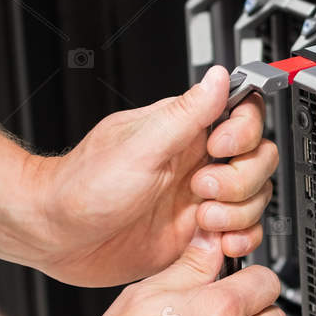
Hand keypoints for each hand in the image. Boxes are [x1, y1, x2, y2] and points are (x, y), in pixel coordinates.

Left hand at [20, 67, 278, 285]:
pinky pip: (241, 234)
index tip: (218, 149)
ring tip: (200, 218)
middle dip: (240, 180)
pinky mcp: (196, 235)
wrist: (55, 236)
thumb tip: (220, 75)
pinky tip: (213, 241)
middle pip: (259, 160)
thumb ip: (186, 113)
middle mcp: (197, 163)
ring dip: (238, 214)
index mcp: (185, 132)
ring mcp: (199, 200)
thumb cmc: (83, 186)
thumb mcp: (139, 146)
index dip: (243, 134)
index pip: (245, 116)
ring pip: (255, 199)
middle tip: (201, 189)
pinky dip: (239, 240)